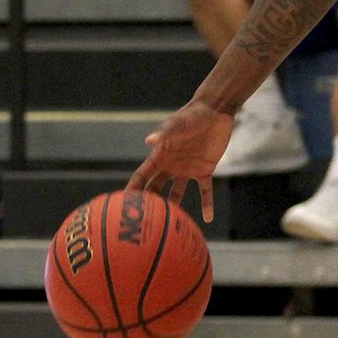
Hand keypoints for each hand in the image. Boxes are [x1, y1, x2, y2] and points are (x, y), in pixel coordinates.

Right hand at [127, 99, 232, 220]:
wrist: (215, 111)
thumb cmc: (192, 115)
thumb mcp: (178, 124)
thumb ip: (165, 133)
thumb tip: (148, 140)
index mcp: (161, 155)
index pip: (142, 176)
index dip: (132, 190)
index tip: (121, 207)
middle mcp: (171, 165)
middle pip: (155, 188)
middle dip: (147, 204)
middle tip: (139, 224)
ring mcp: (188, 169)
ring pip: (177, 193)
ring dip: (173, 207)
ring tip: (168, 227)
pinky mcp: (205, 169)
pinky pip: (205, 191)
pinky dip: (207, 204)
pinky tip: (208, 219)